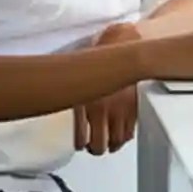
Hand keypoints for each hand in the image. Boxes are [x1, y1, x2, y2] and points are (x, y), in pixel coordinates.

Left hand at [73, 22, 143, 154]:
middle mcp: (103, 110)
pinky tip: (119, 135)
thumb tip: (57, 94)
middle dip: (94, 147)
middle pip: (99, 145)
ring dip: (110, 144)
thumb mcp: (78, 70)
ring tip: (106, 141)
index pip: (80, 136)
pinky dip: (124, 137)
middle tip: (92, 144)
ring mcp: (121, 111)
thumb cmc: (100, 51)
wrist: (124, 43)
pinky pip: (129, 133)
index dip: (79, 142)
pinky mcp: (135, 109)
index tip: (79, 142)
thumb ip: (71, 87)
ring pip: (116, 142)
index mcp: (85, 101)